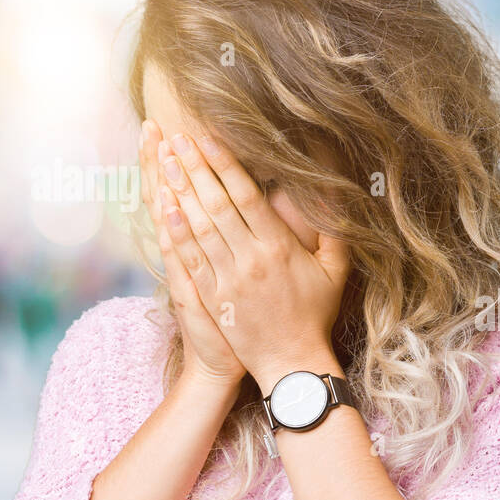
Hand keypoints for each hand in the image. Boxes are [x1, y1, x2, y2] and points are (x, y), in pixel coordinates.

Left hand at [157, 131, 350, 392]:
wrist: (292, 362)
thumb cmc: (315, 315)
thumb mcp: (335, 271)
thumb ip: (333, 232)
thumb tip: (333, 196)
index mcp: (280, 248)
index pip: (247, 197)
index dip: (225, 165)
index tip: (208, 139)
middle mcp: (251, 259)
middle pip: (217, 204)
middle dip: (195, 168)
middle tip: (177, 137)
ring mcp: (228, 278)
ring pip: (199, 226)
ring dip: (180, 191)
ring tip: (165, 160)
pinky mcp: (213, 297)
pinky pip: (190, 259)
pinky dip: (176, 232)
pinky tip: (164, 207)